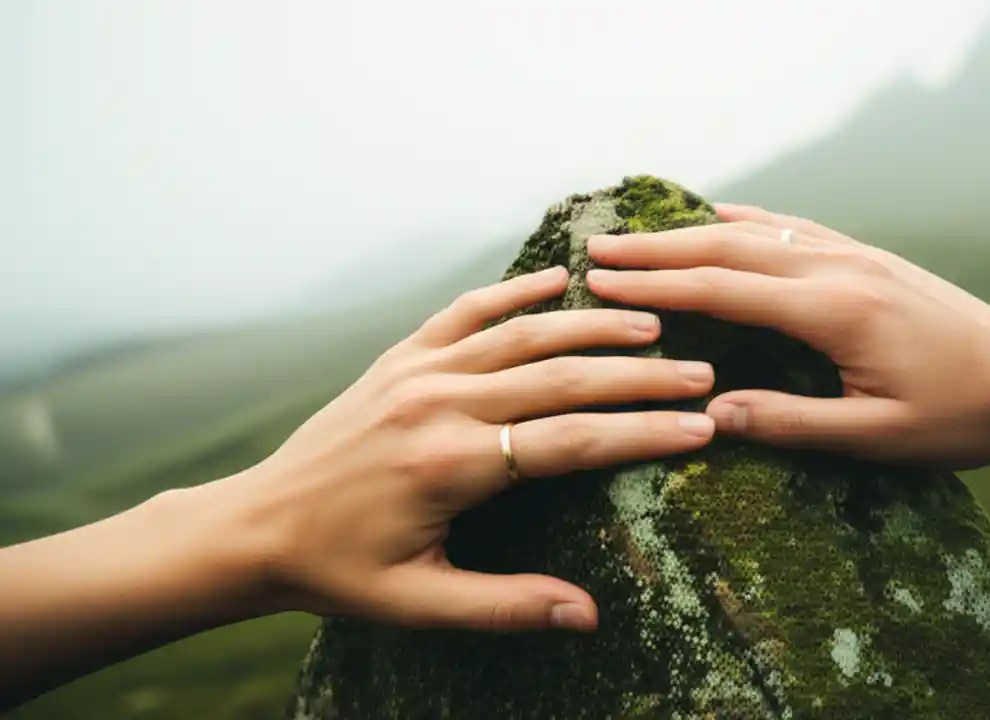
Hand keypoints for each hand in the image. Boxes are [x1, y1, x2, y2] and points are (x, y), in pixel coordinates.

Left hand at [215, 266, 716, 630]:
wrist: (255, 525)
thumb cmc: (340, 572)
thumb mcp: (419, 604)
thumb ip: (506, 607)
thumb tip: (590, 616)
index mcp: (450, 466)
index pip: (572, 441)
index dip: (643, 433)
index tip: (701, 428)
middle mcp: (439, 405)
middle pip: (562, 377)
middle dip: (639, 376)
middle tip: (700, 373)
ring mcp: (417, 373)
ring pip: (522, 334)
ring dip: (593, 326)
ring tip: (652, 327)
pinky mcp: (398, 358)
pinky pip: (464, 311)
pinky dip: (513, 292)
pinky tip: (556, 278)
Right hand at [585, 205, 989, 468]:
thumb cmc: (961, 417)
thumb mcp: (877, 438)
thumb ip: (792, 425)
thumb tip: (711, 414)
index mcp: (836, 312)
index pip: (725, 291)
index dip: (658, 288)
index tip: (604, 284)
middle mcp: (840, 269)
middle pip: (729, 250)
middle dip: (658, 251)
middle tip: (598, 251)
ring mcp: (856, 256)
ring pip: (758, 233)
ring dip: (692, 234)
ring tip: (638, 237)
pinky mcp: (869, 258)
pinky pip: (794, 228)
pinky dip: (746, 221)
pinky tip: (720, 218)